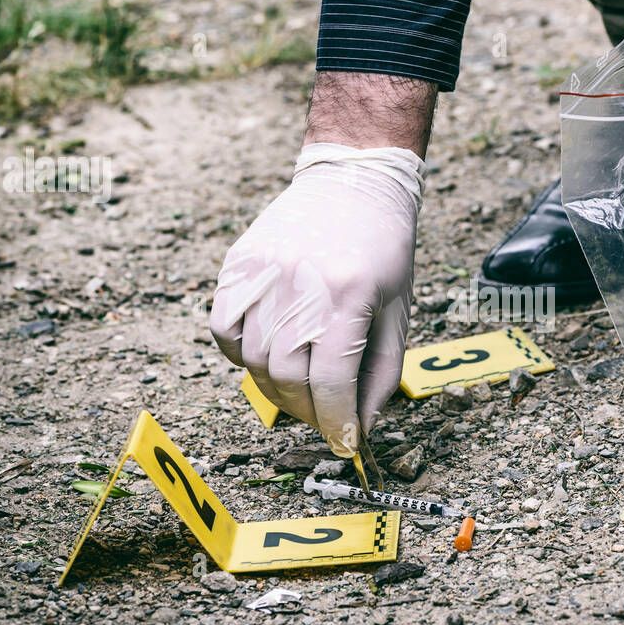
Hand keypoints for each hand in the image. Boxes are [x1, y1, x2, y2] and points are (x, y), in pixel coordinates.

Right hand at [209, 143, 424, 455]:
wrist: (353, 179)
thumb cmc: (383, 250)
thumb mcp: (399, 311)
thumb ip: (381, 372)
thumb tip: (359, 427)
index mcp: (348, 293)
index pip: (331, 380)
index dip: (336, 422)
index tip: (344, 444)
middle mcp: (300, 281)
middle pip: (288, 376)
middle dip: (308, 412)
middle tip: (325, 420)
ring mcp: (263, 270)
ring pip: (253, 359)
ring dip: (277, 389)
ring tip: (301, 391)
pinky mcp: (238, 263)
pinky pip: (224, 329)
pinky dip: (240, 355)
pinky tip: (267, 356)